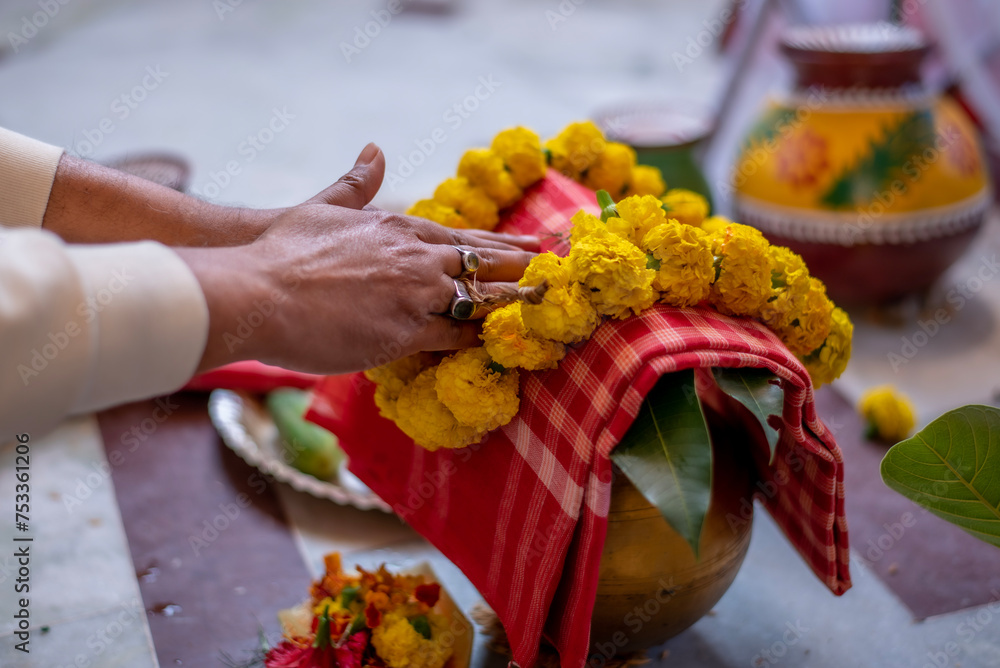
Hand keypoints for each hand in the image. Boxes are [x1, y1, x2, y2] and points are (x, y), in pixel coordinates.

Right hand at [177, 144, 538, 373]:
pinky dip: (481, 338)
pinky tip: (503, 340)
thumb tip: (375, 149)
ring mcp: (414, 295)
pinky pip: (456, 337)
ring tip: (545, 302)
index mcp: (398, 229)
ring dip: (513, 301)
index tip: (528, 242)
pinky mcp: (405, 333)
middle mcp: (415, 258)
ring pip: (479, 299)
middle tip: (555, 267)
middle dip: (519, 266)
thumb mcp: (324, 208)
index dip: (498, 242)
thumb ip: (355, 183)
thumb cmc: (282, 251)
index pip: (462, 237)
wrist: (257, 290)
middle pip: (482, 264)